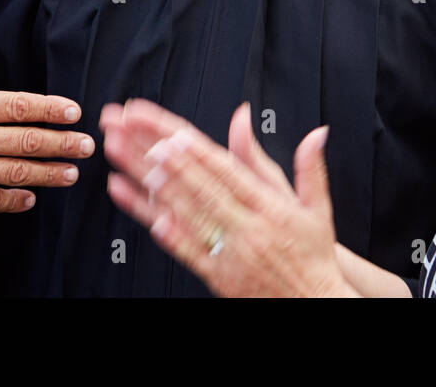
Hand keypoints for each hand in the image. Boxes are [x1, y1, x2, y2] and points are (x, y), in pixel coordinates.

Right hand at [0, 0, 94, 211]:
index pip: (18, 105)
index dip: (50, 109)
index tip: (74, 111)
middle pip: (26, 141)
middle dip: (62, 144)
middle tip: (87, 146)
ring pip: (14, 172)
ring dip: (47, 174)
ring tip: (70, 175)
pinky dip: (11, 201)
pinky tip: (28, 199)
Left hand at [101, 100, 355, 296]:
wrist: (315, 306)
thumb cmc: (313, 255)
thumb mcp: (316, 207)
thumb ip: (308, 166)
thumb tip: (314, 132)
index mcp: (270, 207)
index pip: (226, 170)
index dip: (195, 149)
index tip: (170, 130)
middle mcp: (247, 228)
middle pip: (195, 184)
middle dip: (157, 153)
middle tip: (128, 129)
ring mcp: (230, 253)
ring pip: (185, 213)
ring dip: (148, 185)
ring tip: (120, 158)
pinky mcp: (219, 276)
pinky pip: (187, 251)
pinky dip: (165, 231)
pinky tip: (141, 210)